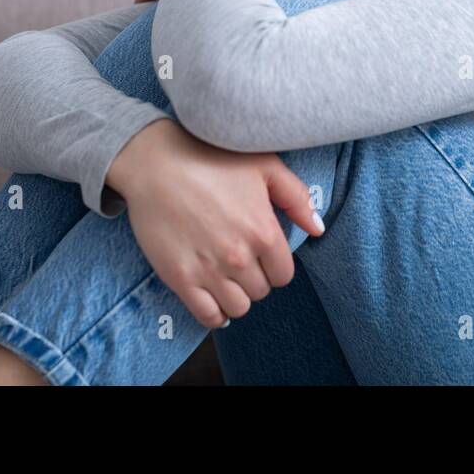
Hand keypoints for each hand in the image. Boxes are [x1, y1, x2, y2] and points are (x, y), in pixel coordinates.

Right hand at [109, 120, 324, 328]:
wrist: (156, 162)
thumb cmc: (211, 157)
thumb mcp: (264, 165)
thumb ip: (296, 198)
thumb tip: (317, 229)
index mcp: (264, 232)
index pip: (283, 275)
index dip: (274, 266)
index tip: (261, 254)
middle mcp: (240, 257)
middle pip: (260, 292)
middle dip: (254, 278)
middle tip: (240, 260)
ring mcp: (209, 270)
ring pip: (237, 308)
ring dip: (236, 296)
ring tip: (226, 277)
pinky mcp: (180, 278)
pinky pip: (208, 316)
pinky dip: (214, 314)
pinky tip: (212, 297)